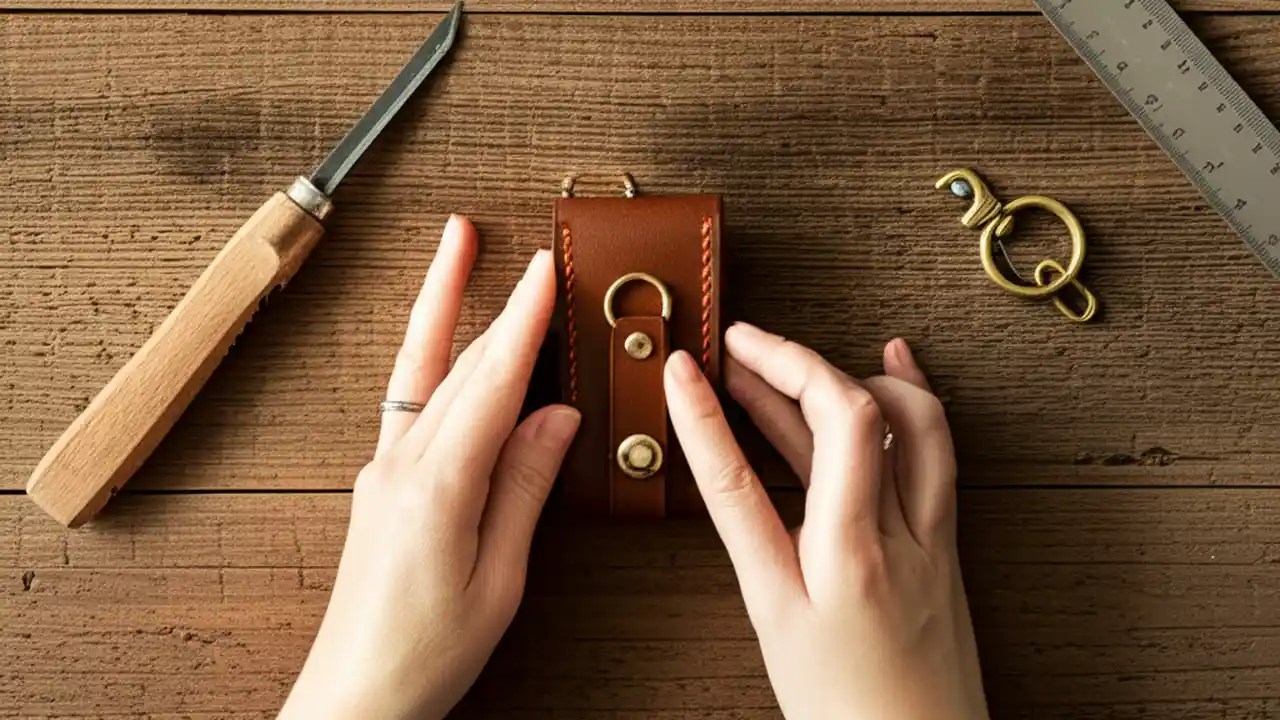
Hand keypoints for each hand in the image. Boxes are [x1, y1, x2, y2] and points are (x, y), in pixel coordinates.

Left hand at [279, 216, 579, 719]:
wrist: (353, 698)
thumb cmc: (425, 653)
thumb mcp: (498, 577)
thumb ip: (524, 488)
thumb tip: (556, 421)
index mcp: (437, 485)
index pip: (492, 380)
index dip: (523, 319)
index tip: (546, 269)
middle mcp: (399, 465)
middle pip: (455, 364)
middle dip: (489, 298)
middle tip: (520, 251)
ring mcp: (383, 472)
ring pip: (423, 372)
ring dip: (444, 310)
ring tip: (455, 255)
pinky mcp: (380, 487)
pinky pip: (413, 406)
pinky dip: (439, 365)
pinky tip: (455, 353)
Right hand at [664, 323, 987, 719]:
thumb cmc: (848, 711)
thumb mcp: (777, 626)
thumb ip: (756, 542)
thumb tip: (728, 475)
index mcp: (824, 580)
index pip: (747, 480)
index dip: (705, 418)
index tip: (679, 370)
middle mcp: (884, 546)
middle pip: (843, 420)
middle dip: (786, 362)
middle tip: (737, 343)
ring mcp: (927, 536)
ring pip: (907, 422)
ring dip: (848, 369)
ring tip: (792, 354)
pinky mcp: (947, 539)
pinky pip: (937, 448)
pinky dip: (912, 396)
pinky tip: (897, 363)